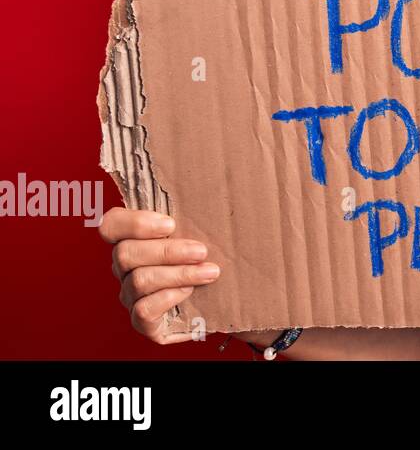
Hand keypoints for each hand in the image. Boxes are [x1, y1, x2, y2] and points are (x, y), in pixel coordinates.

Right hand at [98, 206, 220, 344]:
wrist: (225, 302)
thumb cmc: (211, 258)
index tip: (170, 224)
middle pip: (126, 253)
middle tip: (201, 251)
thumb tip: (215, 179)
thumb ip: (195, 213)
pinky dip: (168, 298)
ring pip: (139, 280)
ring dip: (178, 274)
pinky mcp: (142, 322)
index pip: (111, 224)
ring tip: (209, 272)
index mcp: (134, 240)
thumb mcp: (203, 232)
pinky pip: (143, 310)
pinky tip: (189, 293)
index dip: (134, 223)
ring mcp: (131, 295)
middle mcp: (125, 268)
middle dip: (168, 251)